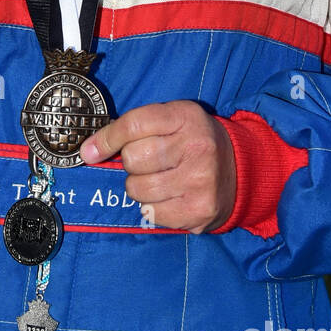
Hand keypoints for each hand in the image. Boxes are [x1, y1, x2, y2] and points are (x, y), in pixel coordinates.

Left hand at [80, 100, 236, 232]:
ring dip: (139, 186)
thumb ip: (132, 127)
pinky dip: (152, 207)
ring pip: (138, 189)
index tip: (90, 151)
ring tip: (158, 179)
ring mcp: (200, 181)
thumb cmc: (193, 141)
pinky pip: (152, 213)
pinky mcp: (200, 210)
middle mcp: (196, 147)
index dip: (106, 139)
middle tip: (148, 162)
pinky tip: (169, 197)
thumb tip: (88, 152)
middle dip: (131, 163)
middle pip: (133, 159)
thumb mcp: (171, 120)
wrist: (242, 170)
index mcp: (185, 117)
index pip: (133, 125)